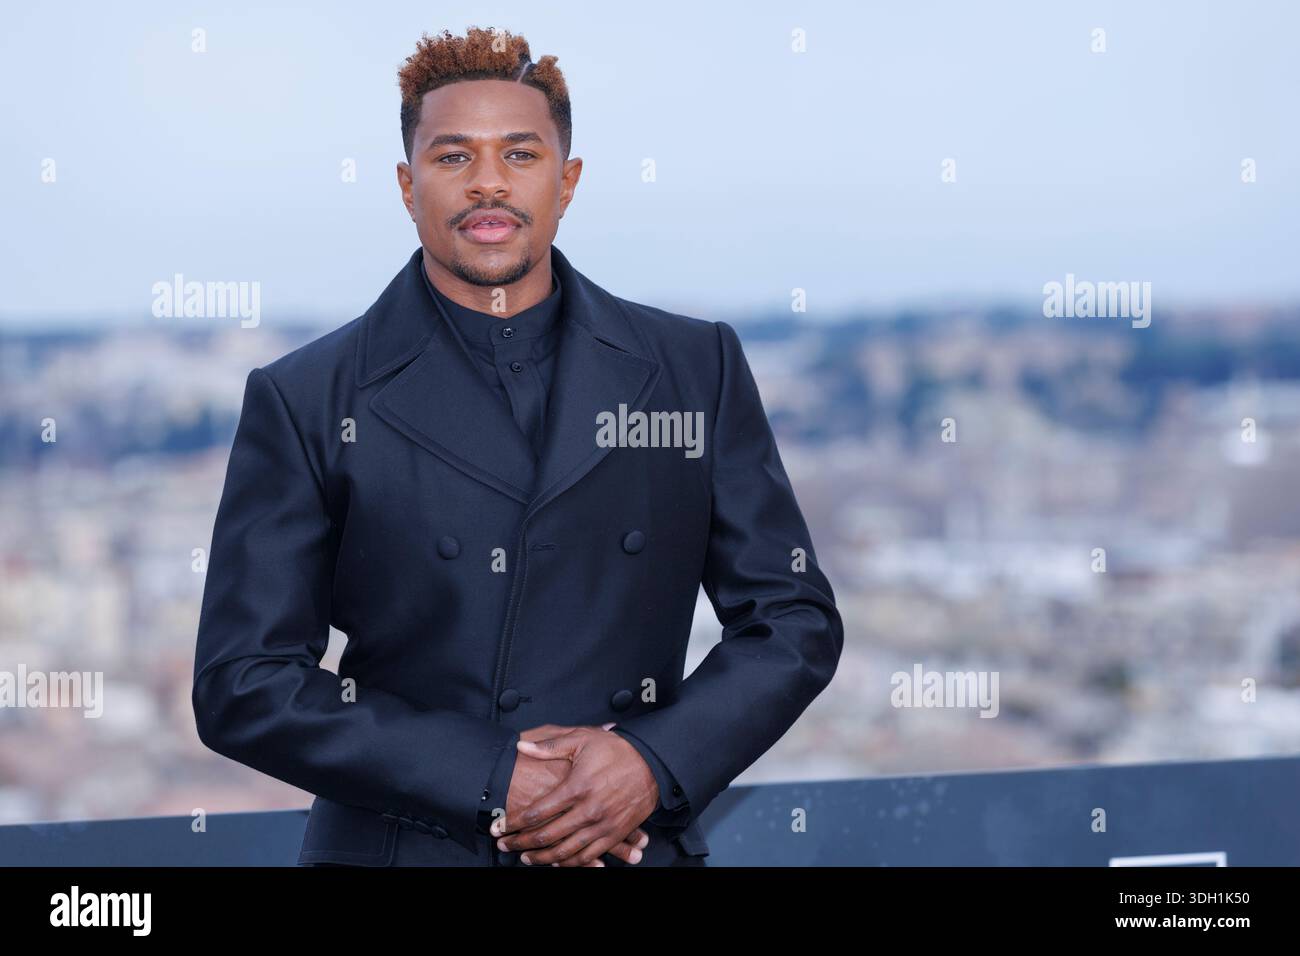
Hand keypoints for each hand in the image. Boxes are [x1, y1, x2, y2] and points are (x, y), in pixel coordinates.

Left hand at [492, 724, 659, 866]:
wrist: (653, 762)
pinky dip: (570, 863)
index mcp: (577, 787)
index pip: (536, 812)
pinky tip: (558, 862)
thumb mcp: (582, 739)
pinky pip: (589, 856)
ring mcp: (603, 825)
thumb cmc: (618, 749)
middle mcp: (588, 810)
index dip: (513, 822)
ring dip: (542, 858)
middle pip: (547, 835)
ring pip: (566, 851)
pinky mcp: (615, 833)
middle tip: (506, 845)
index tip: (500, 826)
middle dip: (521, 843)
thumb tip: (521, 746)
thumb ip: (549, 746)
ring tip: (526, 858)